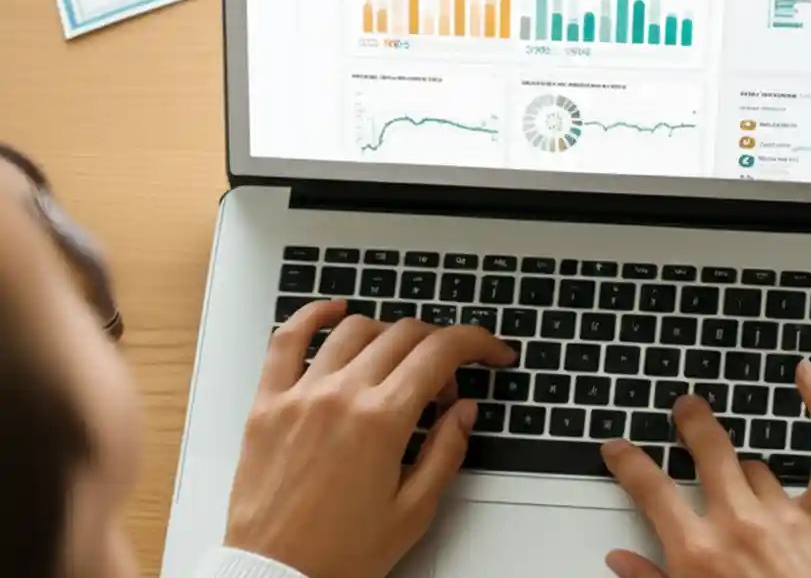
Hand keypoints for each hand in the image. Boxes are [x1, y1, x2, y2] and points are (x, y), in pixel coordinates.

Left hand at [223, 300, 515, 577]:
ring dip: (391, 334)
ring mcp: (300, 395)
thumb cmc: (339, 554)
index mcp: (381, 422)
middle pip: (405, 335)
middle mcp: (341, 396)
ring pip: (355, 329)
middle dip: (441, 347)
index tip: (491, 352)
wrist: (274, 576)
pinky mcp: (267, 403)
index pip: (442, 352)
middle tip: (448, 381)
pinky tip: (334, 311)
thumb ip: (446, 451)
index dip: (477, 343)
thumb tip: (464, 411)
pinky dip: (313, 315)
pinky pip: (286, 340)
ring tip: (402, 360)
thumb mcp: (413, 511)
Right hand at [603, 360, 810, 577]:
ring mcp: (784, 516)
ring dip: (743, 465)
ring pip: (755, 464)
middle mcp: (737, 525)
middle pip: (706, 449)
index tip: (618, 448)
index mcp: (696, 553)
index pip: (648, 488)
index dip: (628, 462)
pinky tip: (808, 377)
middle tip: (685, 409)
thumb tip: (618, 562)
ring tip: (737, 471)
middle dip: (690, 422)